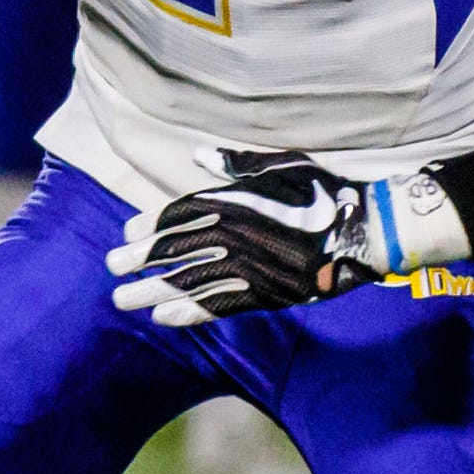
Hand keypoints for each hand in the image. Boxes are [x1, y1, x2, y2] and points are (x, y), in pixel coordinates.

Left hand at [108, 149, 396, 325]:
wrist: (363, 229)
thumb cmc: (323, 192)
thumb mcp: (281, 164)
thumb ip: (237, 163)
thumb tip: (198, 154)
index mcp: (234, 200)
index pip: (178, 214)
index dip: (149, 225)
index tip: (127, 233)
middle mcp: (233, 234)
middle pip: (174, 250)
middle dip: (139, 261)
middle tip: (111, 269)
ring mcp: (247, 266)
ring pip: (188, 281)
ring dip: (152, 291)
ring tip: (122, 301)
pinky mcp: (264, 294)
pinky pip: (218, 305)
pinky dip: (189, 312)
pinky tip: (164, 319)